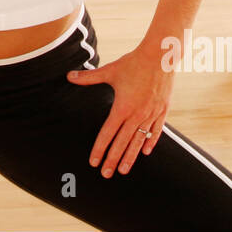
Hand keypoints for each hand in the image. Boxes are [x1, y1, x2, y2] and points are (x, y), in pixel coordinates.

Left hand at [68, 39, 172, 176]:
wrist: (160, 56)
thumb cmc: (133, 63)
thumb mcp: (109, 71)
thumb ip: (89, 77)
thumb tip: (69, 76)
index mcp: (122, 107)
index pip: (108, 134)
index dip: (100, 149)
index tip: (94, 162)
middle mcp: (136, 114)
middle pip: (122, 142)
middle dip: (113, 159)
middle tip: (106, 174)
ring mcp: (151, 114)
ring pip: (139, 141)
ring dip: (131, 156)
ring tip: (123, 170)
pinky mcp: (162, 110)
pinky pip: (156, 130)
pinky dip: (150, 141)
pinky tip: (146, 152)